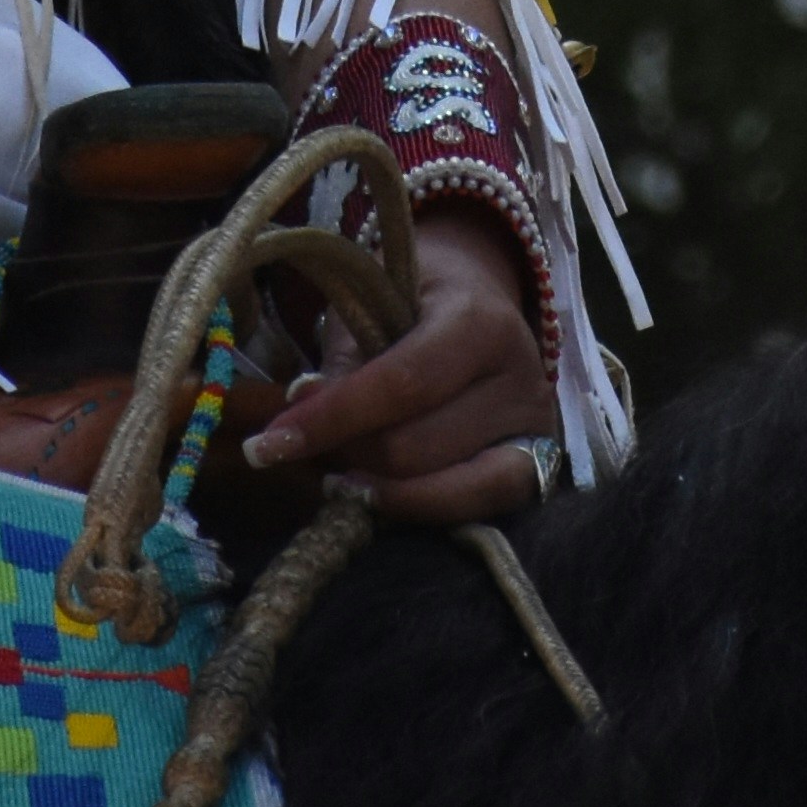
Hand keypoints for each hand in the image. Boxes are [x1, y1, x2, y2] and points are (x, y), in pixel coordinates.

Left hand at [238, 211, 552, 523]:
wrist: (477, 297)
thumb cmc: (414, 298)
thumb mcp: (372, 305)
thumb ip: (343, 367)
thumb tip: (296, 425)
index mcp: (480, 320)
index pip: (402, 384)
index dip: (332, 419)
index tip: (269, 443)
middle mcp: (521, 377)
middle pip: (416, 448)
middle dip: (348, 456)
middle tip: (305, 450)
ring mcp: (538, 428)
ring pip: (443, 488)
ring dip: (377, 488)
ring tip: (338, 473)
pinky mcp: (537, 468)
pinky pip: (476, 509)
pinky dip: (419, 507)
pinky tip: (377, 497)